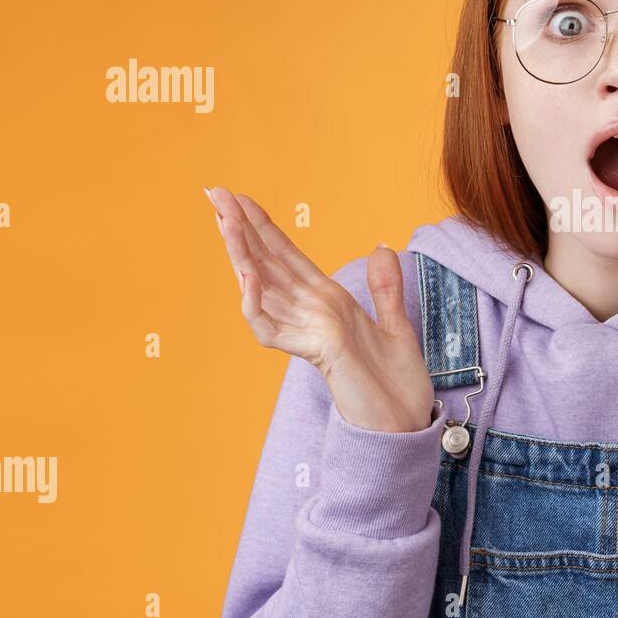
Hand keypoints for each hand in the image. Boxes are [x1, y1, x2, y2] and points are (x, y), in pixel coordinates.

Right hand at [204, 186, 434, 432]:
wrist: (405, 425)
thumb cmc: (397, 384)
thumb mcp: (397, 326)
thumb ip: (385, 288)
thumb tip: (380, 246)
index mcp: (328, 302)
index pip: (286, 256)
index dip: (263, 226)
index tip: (238, 197)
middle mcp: (311, 313)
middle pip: (266, 263)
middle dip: (239, 229)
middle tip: (213, 192)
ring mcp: (307, 332)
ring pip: (261, 288)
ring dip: (241, 255)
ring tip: (223, 220)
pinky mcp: (313, 353)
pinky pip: (272, 327)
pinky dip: (257, 302)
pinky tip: (249, 275)